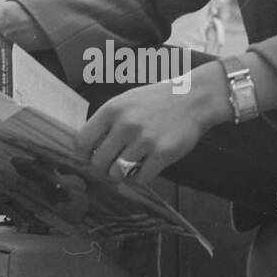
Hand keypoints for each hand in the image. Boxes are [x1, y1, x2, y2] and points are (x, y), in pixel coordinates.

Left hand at [74, 67, 229, 186]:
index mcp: (112, 110)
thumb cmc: (158, 101)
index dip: (82, 154)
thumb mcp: (127, 101)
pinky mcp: (162, 153)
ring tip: (127, 169)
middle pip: (98, 162)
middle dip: (102, 169)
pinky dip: (139, 179)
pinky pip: (141, 178)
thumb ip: (107, 121)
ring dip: (120, 175)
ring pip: (117, 173)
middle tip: (110, 167)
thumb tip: (88, 147)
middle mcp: (125, 125)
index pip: (82, 140)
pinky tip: (144, 169)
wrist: (194, 97)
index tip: (88, 158)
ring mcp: (144, 140)